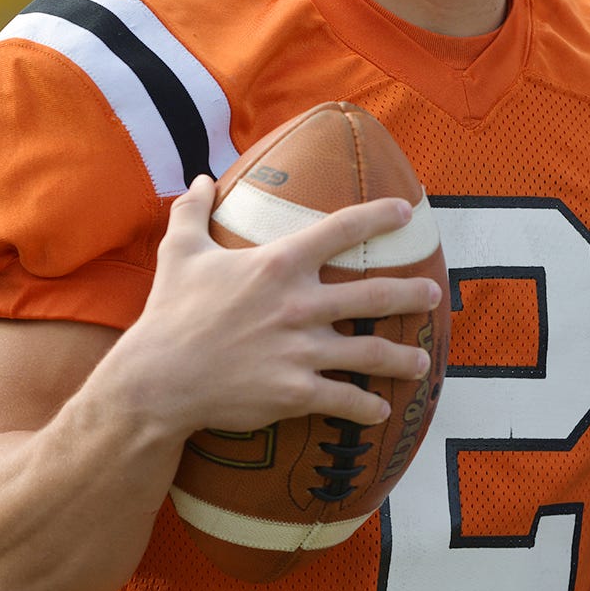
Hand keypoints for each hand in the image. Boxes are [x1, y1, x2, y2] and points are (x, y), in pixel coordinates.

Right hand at [103, 175, 442, 436]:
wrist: (155, 380)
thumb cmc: (169, 314)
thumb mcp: (180, 253)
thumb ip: (193, 212)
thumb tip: (200, 178)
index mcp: (278, 265)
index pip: (341, 230)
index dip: (378, 217)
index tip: (406, 213)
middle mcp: (299, 304)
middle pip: (374, 295)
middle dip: (411, 293)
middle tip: (434, 292)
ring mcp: (301, 350)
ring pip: (370, 353)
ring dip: (402, 358)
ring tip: (422, 361)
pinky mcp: (295, 392)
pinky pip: (343, 398)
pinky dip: (365, 407)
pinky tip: (380, 411)